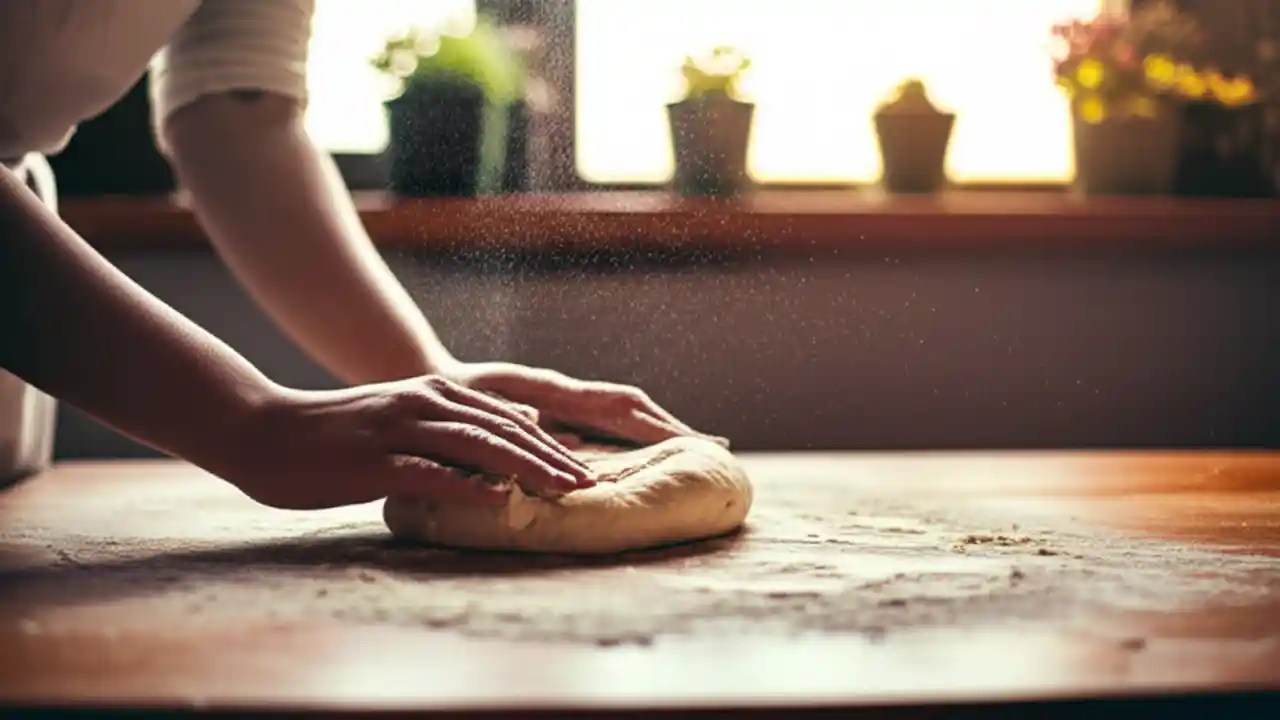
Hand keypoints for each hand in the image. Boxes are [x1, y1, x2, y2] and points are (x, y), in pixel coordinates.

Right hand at [218, 376, 593, 509]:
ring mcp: (401, 430)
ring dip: (528, 469)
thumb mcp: (402, 422)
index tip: (585, 469)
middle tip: (590, 485)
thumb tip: (502, 442)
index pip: (508, 420)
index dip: (550, 444)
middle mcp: (425, 403)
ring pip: (480, 446)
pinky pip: (432, 472)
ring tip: (565, 490)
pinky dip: (470, 485)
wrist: (264, 431)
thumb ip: (449, 428)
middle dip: (553, 459)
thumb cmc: (335, 436)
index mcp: (434, 394)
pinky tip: (501, 499)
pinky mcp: (376, 461)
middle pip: (505, 431)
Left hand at [442, 362, 727, 448]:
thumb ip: (507, 415)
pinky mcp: (556, 412)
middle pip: (629, 405)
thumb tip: (541, 423)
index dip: (655, 423)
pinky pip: (604, 423)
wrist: (428, 375)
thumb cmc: (450, 397)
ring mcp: (563, 401)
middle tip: (715, 447)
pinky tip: (650, 454)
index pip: (615, 406)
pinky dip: (633, 435)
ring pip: (621, 412)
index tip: (691, 440)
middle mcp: (564, 393)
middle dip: (670, 425)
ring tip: (698, 449)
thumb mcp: (475, 409)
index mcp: (551, 391)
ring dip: (657, 430)